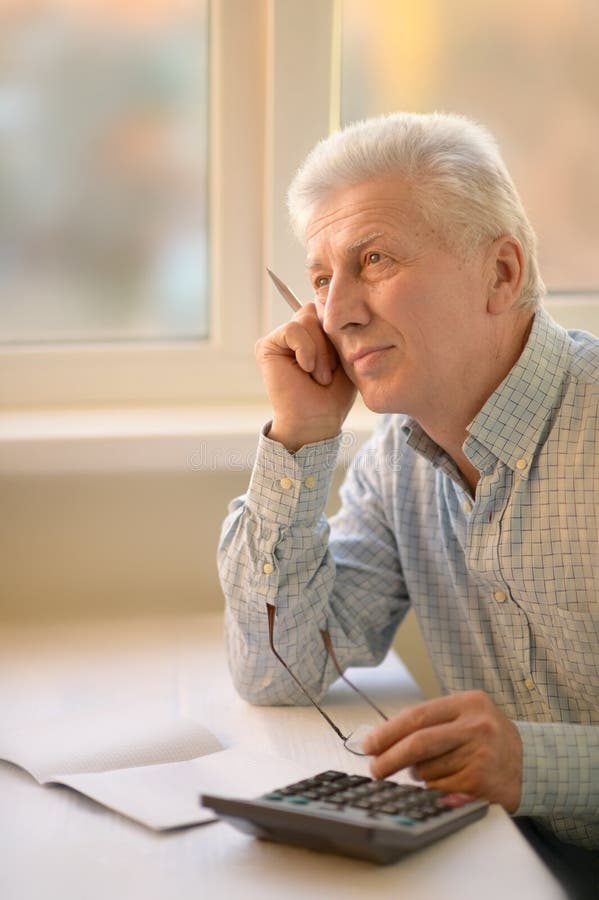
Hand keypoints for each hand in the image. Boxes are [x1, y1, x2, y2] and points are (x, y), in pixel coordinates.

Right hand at [255, 302, 356, 450]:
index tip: (339, 360)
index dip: (338, 327)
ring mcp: (281, 338)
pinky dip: (305, 350)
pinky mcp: (268, 345)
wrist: (318, 419)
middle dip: (329, 341)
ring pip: (306, 319)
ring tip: (318, 375)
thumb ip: (339, 327)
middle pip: (318, 308)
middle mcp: (297, 332)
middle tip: (328, 372)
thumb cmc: (334, 393)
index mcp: (315, 332)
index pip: (327, 306)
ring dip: (319, 351)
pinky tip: (305, 368)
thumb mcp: (346, 354)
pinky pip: (292, 330)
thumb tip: (330, 298)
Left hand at [362, 690, 522, 812]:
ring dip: (419, 774)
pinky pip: (440, 789)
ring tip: (435, 769)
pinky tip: (448, 782)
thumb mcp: (467, 715)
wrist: (530, 764)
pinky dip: (434, 789)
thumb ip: (432, 721)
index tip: (370, 744)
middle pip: (419, 743)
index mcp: (469, 703)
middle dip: (390, 758)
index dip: (388, 732)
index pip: (418, 716)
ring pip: (427, 770)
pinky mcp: (481, 784)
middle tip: (375, 768)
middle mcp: (476, 727)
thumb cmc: (488, 738)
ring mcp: (480, 756)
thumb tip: (384, 739)